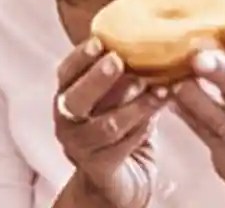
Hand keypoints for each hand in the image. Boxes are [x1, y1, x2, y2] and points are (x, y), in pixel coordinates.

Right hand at [54, 37, 169, 206]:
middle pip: (76, 97)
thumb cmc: (119, 133)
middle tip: (119, 61)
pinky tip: (159, 115)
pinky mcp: (99, 168)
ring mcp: (79, 147)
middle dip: (98, 78)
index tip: (100, 41)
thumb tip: (149, 44)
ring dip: (134, 105)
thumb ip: (122, 78)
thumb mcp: (116, 101)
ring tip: (157, 89)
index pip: (66, 73)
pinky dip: (143, 128)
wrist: (119, 183)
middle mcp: (66, 121)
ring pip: (106, 123)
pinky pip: (122, 146)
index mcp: (66, 97)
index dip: (81, 57)